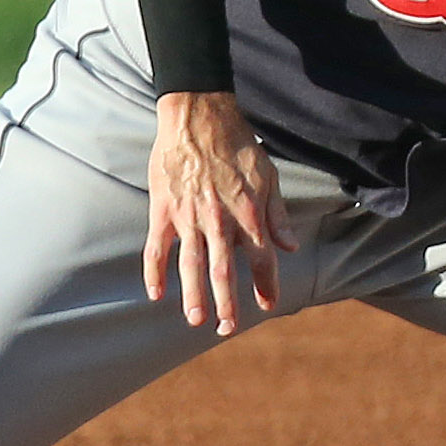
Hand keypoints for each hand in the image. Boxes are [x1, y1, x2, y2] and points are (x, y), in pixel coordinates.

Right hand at [142, 89, 294, 334]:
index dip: (265, 284)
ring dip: (193, 295)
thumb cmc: (238, 145)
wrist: (197, 117)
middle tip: (227, 329)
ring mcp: (188, 216)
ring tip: (196, 321)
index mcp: (248, 212)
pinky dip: (155, 273)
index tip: (267, 305)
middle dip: (227, 302)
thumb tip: (291, 248)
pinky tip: (156, 294)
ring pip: (190, 264)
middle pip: (223, 270)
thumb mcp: (268, 176)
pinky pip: (157, 248)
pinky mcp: (163, 210)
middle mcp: (219, 219)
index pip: (261, 258)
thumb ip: (278, 215)